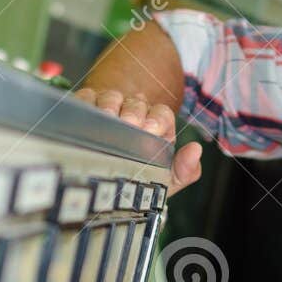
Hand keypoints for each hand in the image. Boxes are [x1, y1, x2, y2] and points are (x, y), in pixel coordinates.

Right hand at [72, 87, 202, 195]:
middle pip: (136, 103)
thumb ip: (185, 170)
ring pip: (111, 97)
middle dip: (134, 113)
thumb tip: (195, 150)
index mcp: (157, 126)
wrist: (107, 184)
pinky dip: (86, 103)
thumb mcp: (165, 180)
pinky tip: (87, 116)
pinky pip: (87, 98)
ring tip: (108, 119)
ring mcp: (110, 108)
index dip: (157, 119)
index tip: (152, 130)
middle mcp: (134, 112)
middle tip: (130, 125)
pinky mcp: (87, 107)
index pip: (161, 114)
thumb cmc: (140, 179)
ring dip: (109, 106)